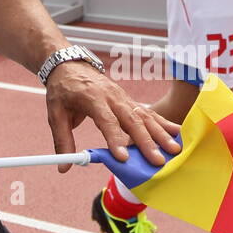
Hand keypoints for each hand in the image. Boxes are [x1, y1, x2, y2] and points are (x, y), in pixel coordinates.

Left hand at [45, 61, 181, 171]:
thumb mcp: (55, 112)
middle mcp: (112, 96)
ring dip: (160, 133)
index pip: (106, 120)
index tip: (124, 158)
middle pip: (132, 119)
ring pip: (144, 115)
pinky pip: (148, 111)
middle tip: (157, 161)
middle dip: (146, 141)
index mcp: (92, 98)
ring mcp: (123, 97)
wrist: (70, 64)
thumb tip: (64, 167)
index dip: (116, 138)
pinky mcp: (129, 100)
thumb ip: (62, 139)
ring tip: (174, 150)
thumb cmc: (62, 89)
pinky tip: (177, 132)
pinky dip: (163, 122)